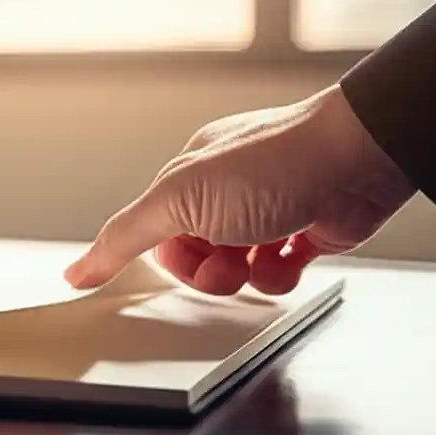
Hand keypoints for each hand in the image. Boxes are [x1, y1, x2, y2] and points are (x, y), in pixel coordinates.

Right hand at [64, 85, 415, 294]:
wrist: (358, 160)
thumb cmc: (273, 162)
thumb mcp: (177, 200)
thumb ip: (123, 238)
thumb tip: (76, 270)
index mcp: (189, 175)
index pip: (158, 233)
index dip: (171, 258)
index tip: (186, 261)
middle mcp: (227, 191)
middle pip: (197, 257)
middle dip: (210, 271)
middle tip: (227, 260)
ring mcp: (269, 211)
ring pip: (237, 270)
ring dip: (248, 275)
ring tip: (265, 254)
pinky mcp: (305, 231)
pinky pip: (277, 272)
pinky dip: (281, 274)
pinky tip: (292, 255)